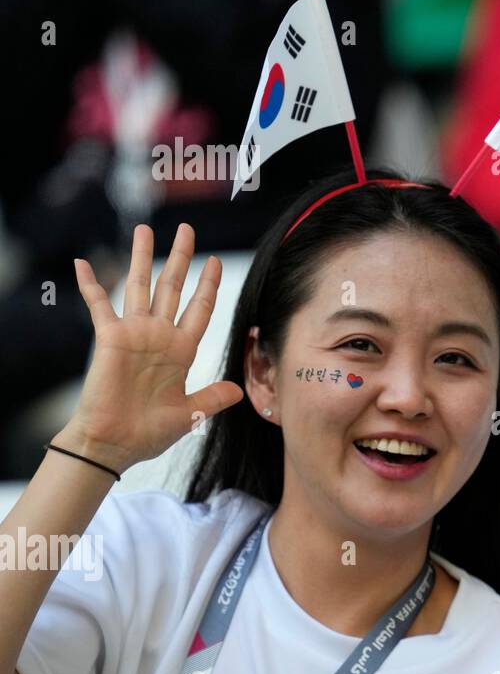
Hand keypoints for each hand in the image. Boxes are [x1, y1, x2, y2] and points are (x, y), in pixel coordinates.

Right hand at [58, 223, 243, 471]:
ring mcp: (134, 334)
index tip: (215, 263)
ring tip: (144, 230)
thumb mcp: (190, 414)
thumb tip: (240, 390)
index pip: (200, 309)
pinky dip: (91, 284)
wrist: (114, 444)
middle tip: (186, 230)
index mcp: (181, 350)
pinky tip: (84, 263)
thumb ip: (213, 398)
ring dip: (141, 258)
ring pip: (140, 286)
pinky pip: (99, 305)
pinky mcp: (109, 338)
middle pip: (173, 287)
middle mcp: (159, 336)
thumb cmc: (148, 432)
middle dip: (180, 258)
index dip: (208, 285)